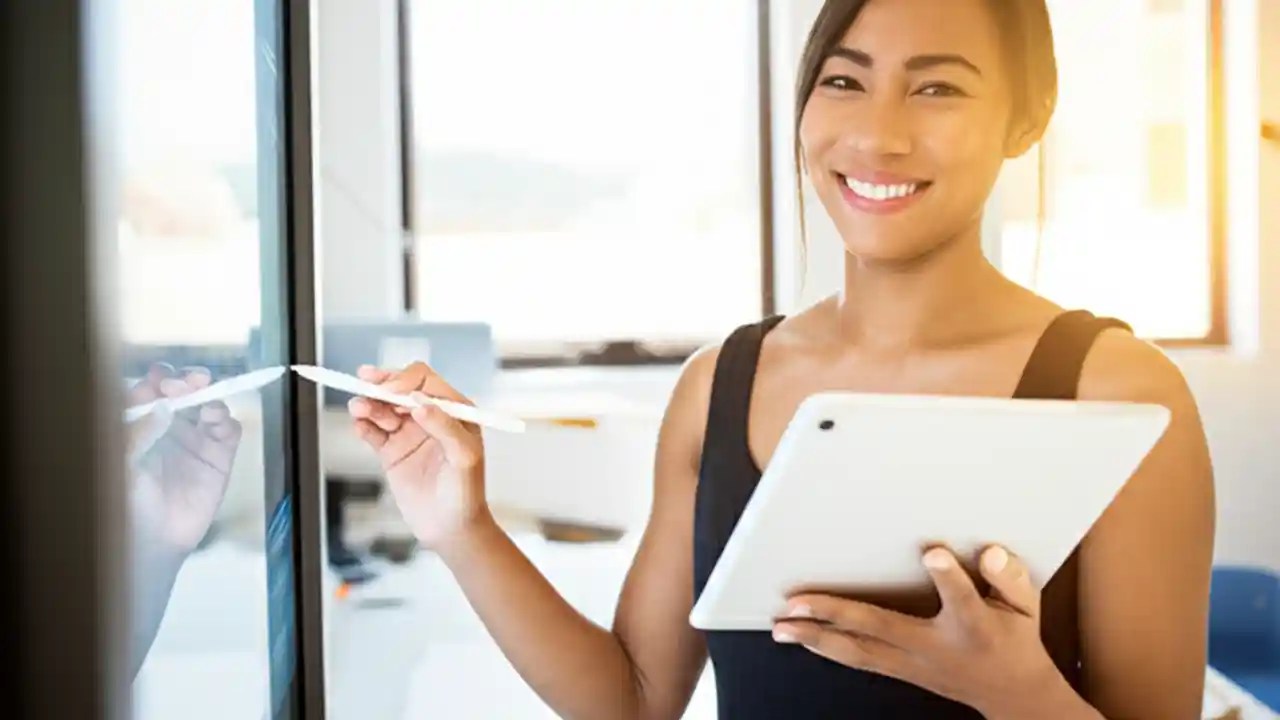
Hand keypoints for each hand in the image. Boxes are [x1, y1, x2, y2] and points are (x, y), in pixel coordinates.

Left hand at [127, 363, 241, 553]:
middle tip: (184, 385)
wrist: (152, 542)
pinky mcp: (219, 457)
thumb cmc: (126, 503)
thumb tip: (165, 405)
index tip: (159, 381)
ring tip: (202, 398)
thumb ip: (140, 431)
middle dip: (185, 382)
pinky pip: (228, 430)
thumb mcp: (123, 464)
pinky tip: (215, 418)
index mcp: (141, 425)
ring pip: (208, 405)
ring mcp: (196, 441)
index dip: (157, 381)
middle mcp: (169, 428)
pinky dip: (225, 418)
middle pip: (183, 393)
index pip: (151, 392)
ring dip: (207, 395)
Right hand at [347, 362, 488, 550]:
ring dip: (369, 404)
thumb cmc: (466, 493)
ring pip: (383, 408)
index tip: (392, 393)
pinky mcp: (392, 452)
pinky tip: (359, 425)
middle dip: (382, 385)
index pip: (425, 382)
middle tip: (365, 384)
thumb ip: (445, 427)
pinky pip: (373, 432)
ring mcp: (409, 434)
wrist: (450, 528)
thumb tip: (420, 403)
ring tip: (358, 408)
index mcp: (453, 412)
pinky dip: (363, 425)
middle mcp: (430, 417)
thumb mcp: (464, 457)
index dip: (406, 381)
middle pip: (399, 389)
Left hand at [772, 546, 1069, 717]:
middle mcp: (936, 646)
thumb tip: (989, 553)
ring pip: (859, 651)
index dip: (948, 578)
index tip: (933, 553)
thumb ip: (1010, 578)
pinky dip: (826, 649)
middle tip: (796, 603)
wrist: (1014, 696)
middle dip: (836, 615)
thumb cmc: (1016, 640)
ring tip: (781, 626)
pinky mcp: (901, 670)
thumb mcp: (1027, 606)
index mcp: (974, 626)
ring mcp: (913, 663)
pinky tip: (800, 639)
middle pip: (882, 629)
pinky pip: (858, 660)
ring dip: (816, 638)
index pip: (962, 600)